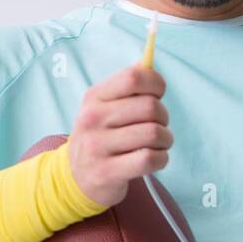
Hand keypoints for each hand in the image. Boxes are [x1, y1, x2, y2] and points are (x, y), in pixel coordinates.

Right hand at [67, 62, 172, 207]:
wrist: (76, 178)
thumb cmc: (101, 136)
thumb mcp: (104, 107)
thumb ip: (127, 86)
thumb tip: (148, 63)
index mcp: (94, 97)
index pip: (133, 77)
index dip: (156, 83)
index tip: (158, 95)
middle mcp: (92, 119)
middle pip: (150, 107)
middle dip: (164, 117)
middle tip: (158, 126)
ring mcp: (97, 146)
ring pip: (154, 134)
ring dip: (166, 140)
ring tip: (158, 144)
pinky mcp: (106, 172)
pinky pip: (149, 159)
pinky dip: (161, 159)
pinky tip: (154, 159)